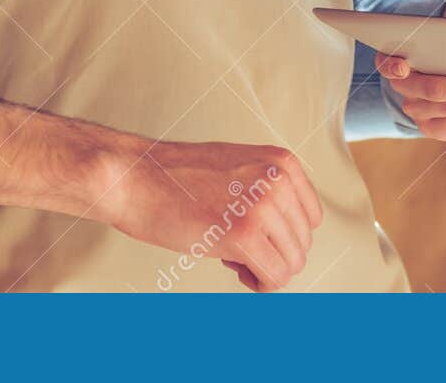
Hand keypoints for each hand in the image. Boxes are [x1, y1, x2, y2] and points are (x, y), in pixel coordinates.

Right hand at [108, 139, 322, 291]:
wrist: (135, 178)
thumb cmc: (176, 178)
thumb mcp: (238, 169)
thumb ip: (269, 192)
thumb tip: (288, 236)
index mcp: (281, 163)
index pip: (310, 218)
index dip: (282, 236)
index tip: (256, 237)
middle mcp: (279, 180)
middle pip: (302, 243)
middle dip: (271, 254)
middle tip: (237, 249)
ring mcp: (264, 206)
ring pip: (292, 264)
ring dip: (264, 269)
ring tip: (231, 255)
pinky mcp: (245, 234)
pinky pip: (275, 278)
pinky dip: (259, 283)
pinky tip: (233, 267)